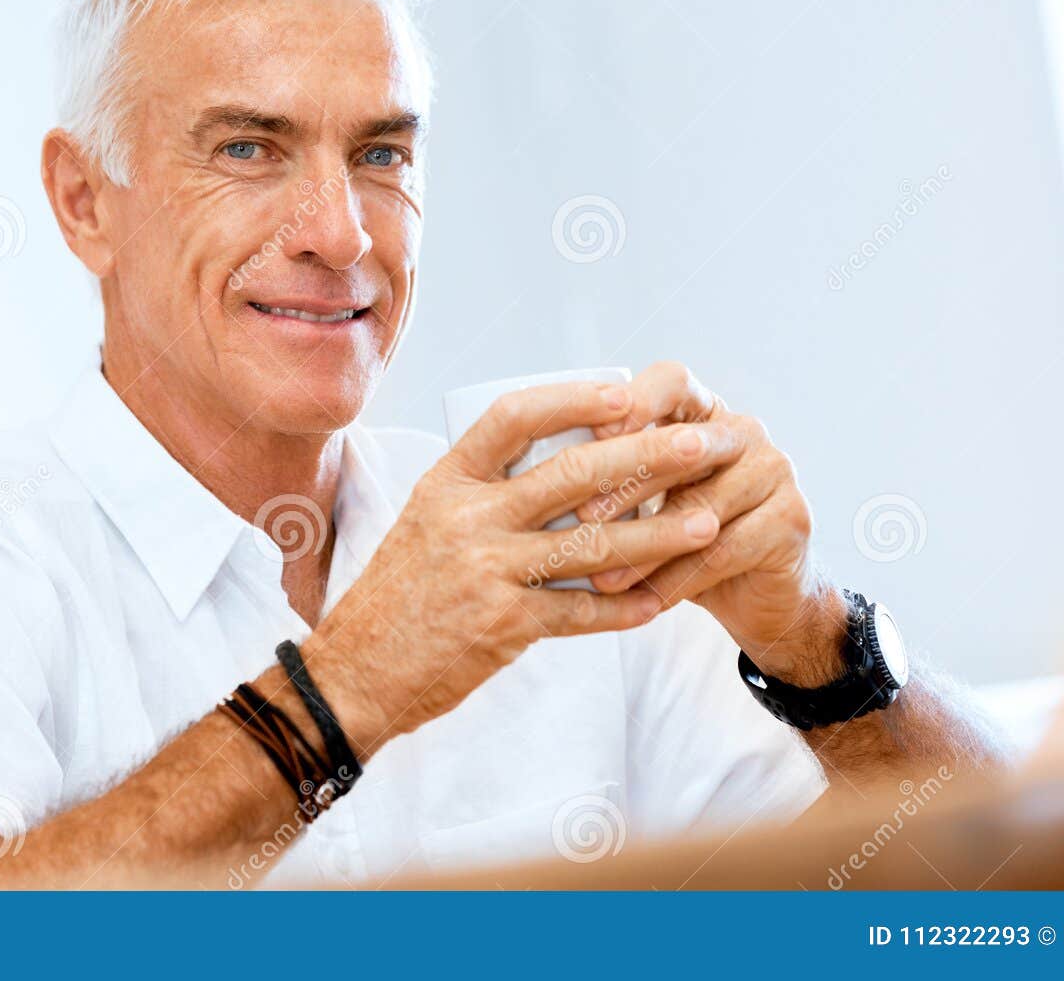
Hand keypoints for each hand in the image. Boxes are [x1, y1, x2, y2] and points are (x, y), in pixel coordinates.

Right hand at [303, 378, 739, 752]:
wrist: (355, 672)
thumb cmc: (398, 592)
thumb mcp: (427, 520)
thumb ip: (484, 490)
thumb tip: (561, 456)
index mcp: (447, 482)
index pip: (513, 417)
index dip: (573, 399)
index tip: (626, 391)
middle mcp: (466, 518)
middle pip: (572, 473)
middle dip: (647, 456)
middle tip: (702, 443)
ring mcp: (486, 571)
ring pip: (592, 543)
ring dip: (659, 534)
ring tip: (708, 521)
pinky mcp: (503, 625)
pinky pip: (581, 612)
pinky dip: (624, 608)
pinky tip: (661, 601)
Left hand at [572, 361, 847, 681]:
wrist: (757, 595)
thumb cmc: (683, 539)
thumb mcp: (646, 501)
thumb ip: (612, 478)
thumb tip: (535, 480)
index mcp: (704, 411)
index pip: (670, 381)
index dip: (635, 402)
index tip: (595, 434)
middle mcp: (743, 431)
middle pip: (683, 445)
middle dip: (629, 482)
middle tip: (583, 515)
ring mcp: (774, 471)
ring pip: (700, 507)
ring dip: (646, 546)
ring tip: (602, 576)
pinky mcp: (790, 519)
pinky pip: (723, 550)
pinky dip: (677, 579)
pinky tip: (644, 600)